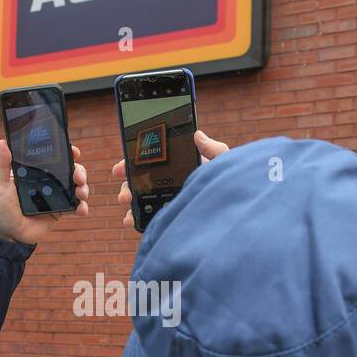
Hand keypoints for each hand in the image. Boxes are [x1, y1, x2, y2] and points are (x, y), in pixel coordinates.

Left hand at [0, 139, 88, 244]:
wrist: (8, 235)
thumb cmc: (0, 208)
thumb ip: (2, 165)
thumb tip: (3, 142)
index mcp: (35, 171)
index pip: (54, 157)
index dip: (66, 152)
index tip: (74, 151)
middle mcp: (48, 181)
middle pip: (70, 170)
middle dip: (80, 171)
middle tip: (78, 177)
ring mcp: (55, 196)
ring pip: (76, 187)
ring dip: (84, 187)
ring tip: (81, 192)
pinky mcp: (60, 212)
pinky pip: (75, 207)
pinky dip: (82, 207)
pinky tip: (81, 209)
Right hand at [111, 129, 228, 228]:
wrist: (236, 212)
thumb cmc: (232, 186)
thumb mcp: (225, 165)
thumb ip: (214, 150)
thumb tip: (198, 135)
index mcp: (182, 168)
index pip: (153, 161)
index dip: (133, 162)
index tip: (120, 168)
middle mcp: (173, 184)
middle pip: (142, 180)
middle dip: (127, 184)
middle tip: (124, 190)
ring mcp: (170, 201)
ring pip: (142, 198)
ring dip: (129, 199)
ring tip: (126, 202)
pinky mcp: (170, 217)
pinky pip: (149, 217)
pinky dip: (136, 218)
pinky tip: (132, 221)